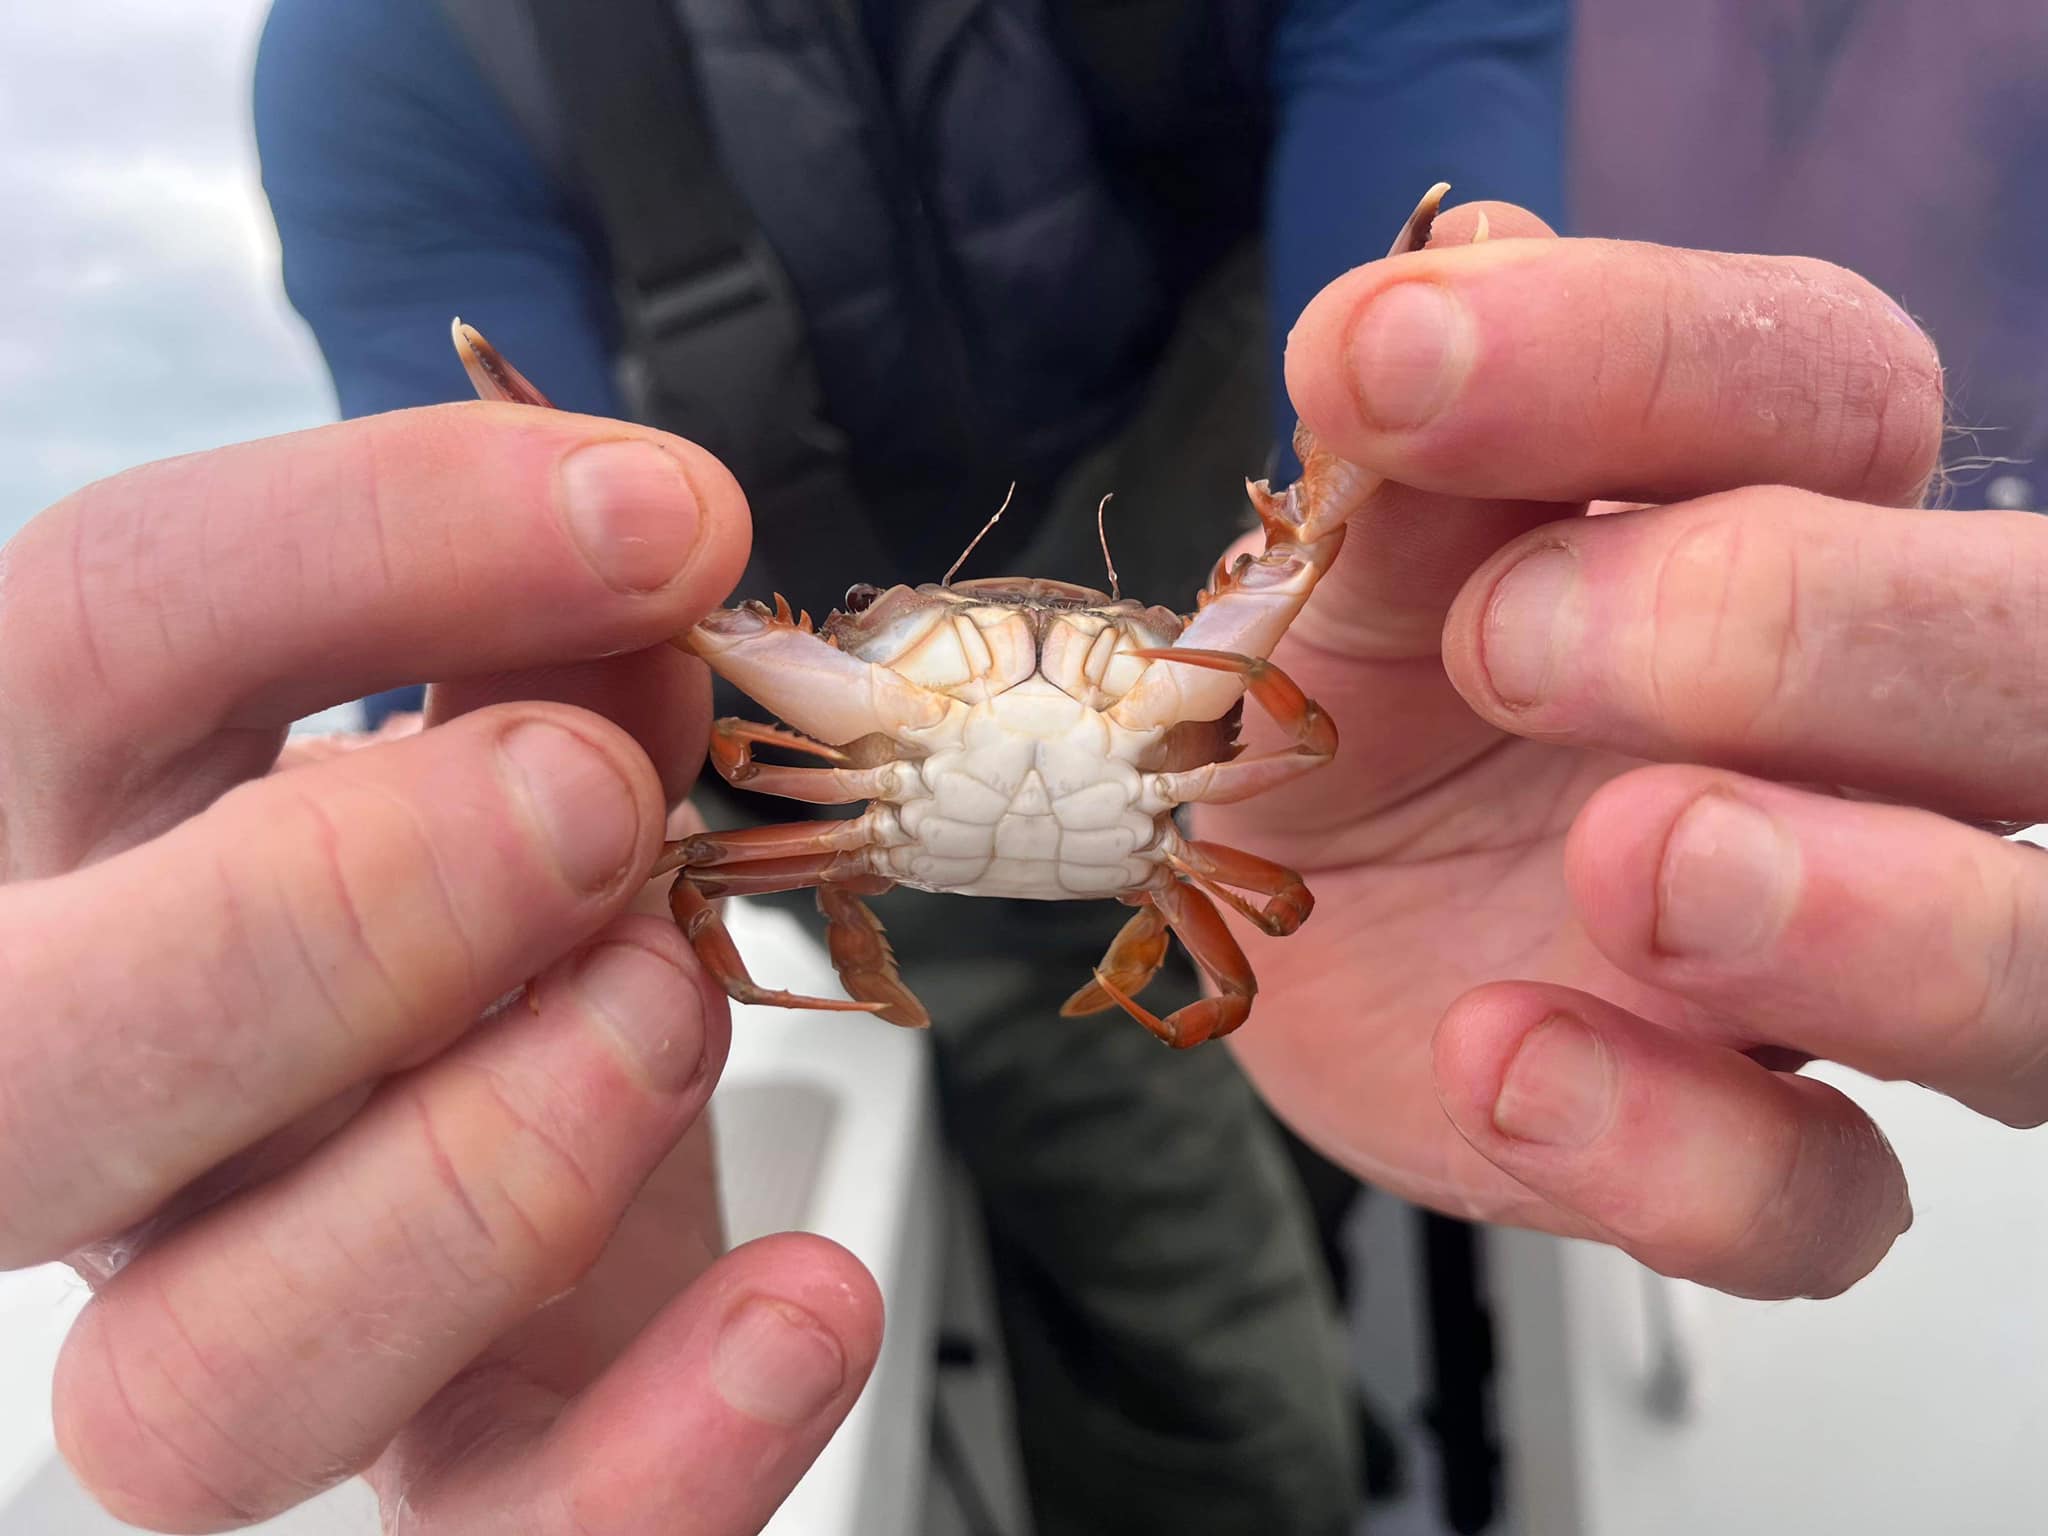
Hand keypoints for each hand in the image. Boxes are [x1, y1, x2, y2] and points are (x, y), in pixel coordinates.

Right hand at [0, 406, 881, 1531]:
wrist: (558, 1084)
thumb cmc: (505, 864)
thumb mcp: (516, 716)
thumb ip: (550, 649)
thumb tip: (639, 568)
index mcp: (83, 841)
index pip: (88, 645)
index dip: (357, 546)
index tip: (656, 515)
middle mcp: (106, 1104)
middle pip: (18, 1078)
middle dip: (317, 919)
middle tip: (591, 799)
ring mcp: (244, 1314)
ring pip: (199, 1386)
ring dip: (469, 1183)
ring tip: (670, 1015)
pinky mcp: (448, 1449)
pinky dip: (653, 1466)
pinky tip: (801, 1308)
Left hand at [1203, 199, 1997, 1300]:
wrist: (1258, 891)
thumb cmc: (1347, 688)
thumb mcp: (1348, 553)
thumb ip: (1418, 440)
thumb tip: (1466, 267)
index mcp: (1778, 522)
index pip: (1826, 385)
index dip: (1634, 356)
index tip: (1391, 365)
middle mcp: (1865, 739)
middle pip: (2030, 659)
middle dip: (1809, 631)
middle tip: (1527, 635)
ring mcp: (1829, 958)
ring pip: (2037, 959)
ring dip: (1870, 915)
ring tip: (1642, 869)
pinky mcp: (1731, 1144)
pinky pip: (1814, 1197)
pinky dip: (1678, 1150)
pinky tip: (1504, 1061)